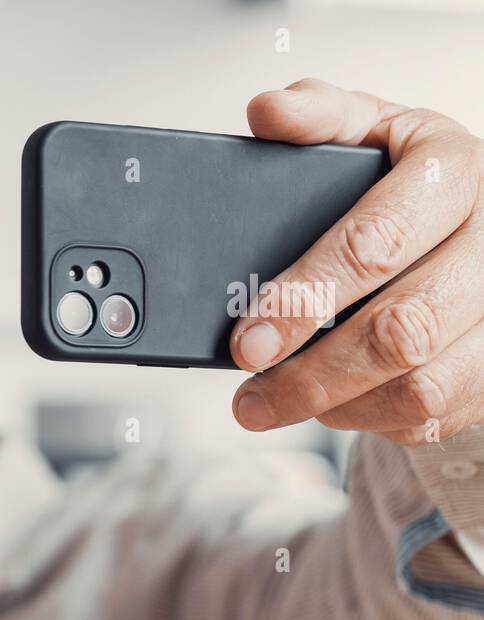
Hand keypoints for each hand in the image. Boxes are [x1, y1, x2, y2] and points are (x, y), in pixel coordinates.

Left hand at [230, 78, 483, 444]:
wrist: (475, 220)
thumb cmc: (407, 180)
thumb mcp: (369, 131)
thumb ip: (319, 117)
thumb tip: (267, 112)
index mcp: (452, 173)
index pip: (374, 245)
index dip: (303, 298)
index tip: (247, 339)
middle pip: (402, 331)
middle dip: (312, 374)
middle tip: (249, 396)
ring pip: (423, 387)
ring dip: (337, 407)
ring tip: (274, 405)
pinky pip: (436, 415)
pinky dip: (374, 420)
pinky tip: (334, 405)